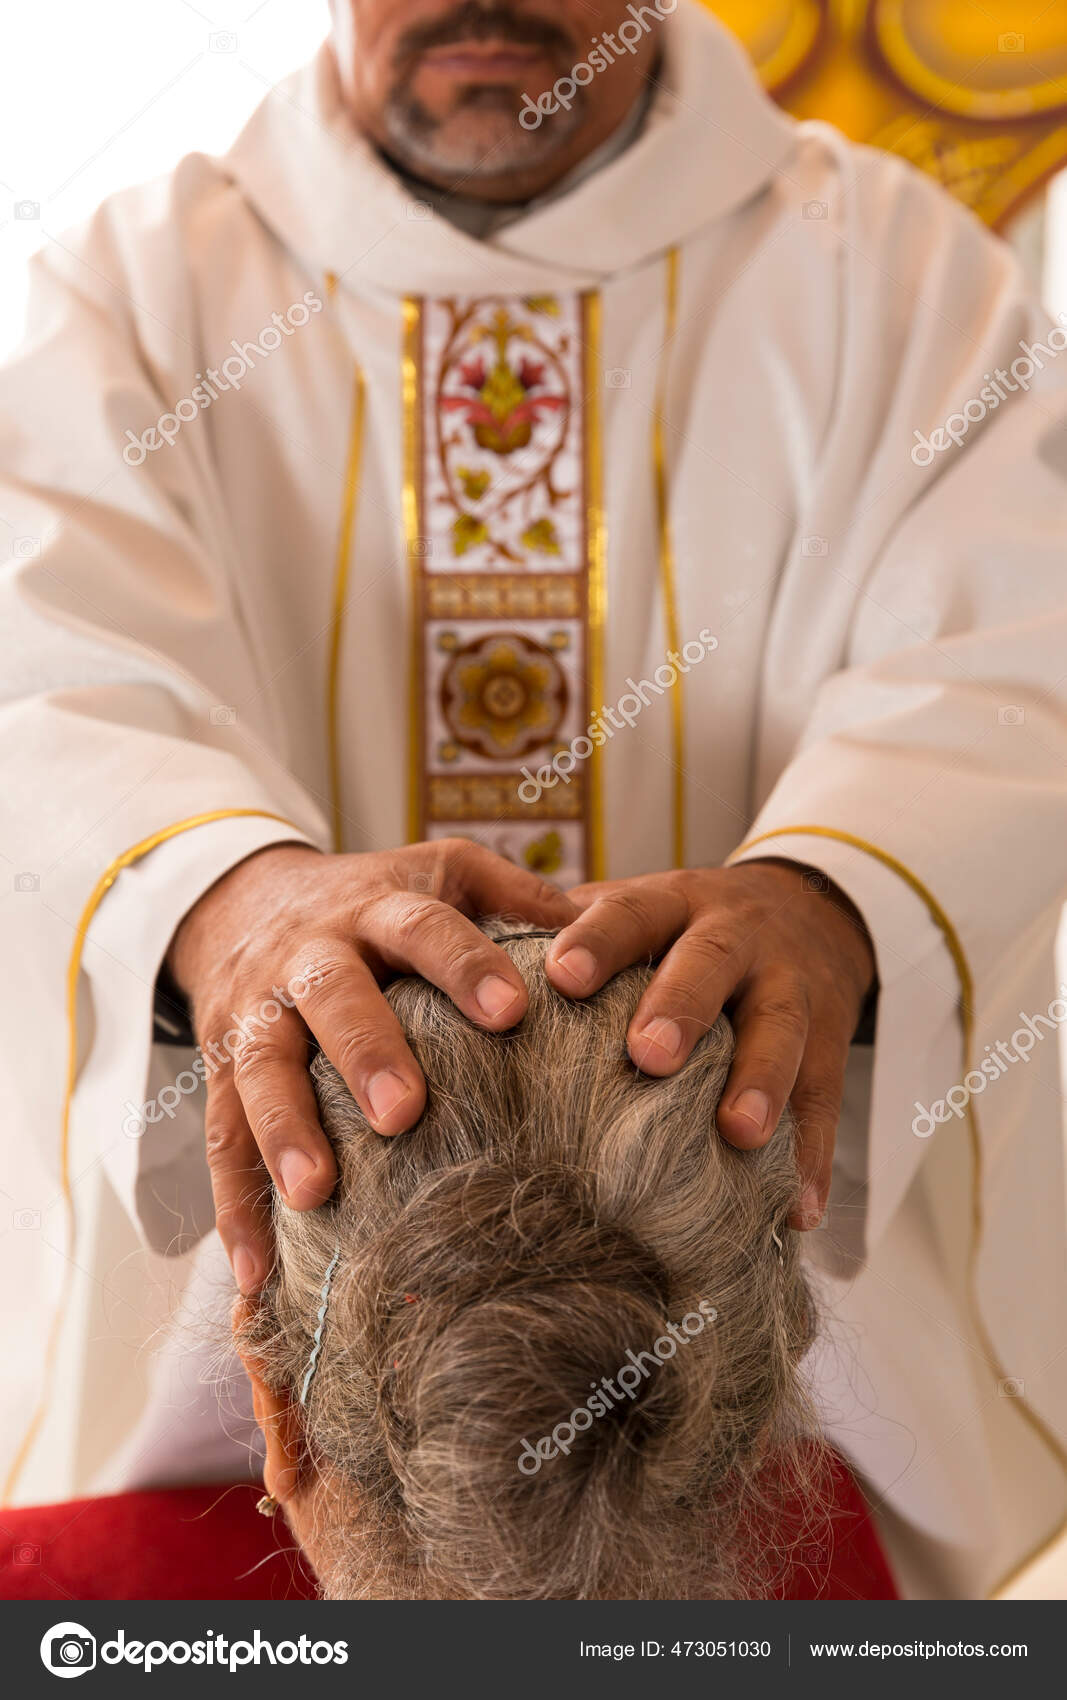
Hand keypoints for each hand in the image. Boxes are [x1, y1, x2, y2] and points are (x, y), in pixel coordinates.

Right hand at [168, 838, 575, 1290]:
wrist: (246, 899)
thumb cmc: (377, 902)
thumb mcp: (446, 874)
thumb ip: (518, 897)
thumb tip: (606, 930)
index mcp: (377, 909)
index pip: (421, 928)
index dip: (463, 963)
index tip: (511, 1011)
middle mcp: (310, 956)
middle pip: (332, 995)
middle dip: (364, 1050)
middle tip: (403, 1112)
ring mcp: (256, 1012)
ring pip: (262, 1067)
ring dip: (285, 1130)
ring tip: (316, 1195)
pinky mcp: (220, 1066)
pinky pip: (220, 1137)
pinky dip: (236, 1205)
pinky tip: (260, 1269)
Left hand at [544, 860, 874, 1228]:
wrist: (813, 910)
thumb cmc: (688, 928)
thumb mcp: (642, 909)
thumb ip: (569, 934)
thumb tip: (461, 975)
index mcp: (674, 905)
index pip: (632, 912)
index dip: (598, 942)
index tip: (561, 976)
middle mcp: (735, 937)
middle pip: (710, 964)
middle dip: (681, 1006)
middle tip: (647, 1055)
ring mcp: (790, 986)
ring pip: (780, 1027)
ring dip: (761, 1081)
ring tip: (738, 1134)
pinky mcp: (831, 1038)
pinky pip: (826, 1096)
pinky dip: (813, 1154)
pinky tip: (796, 1207)